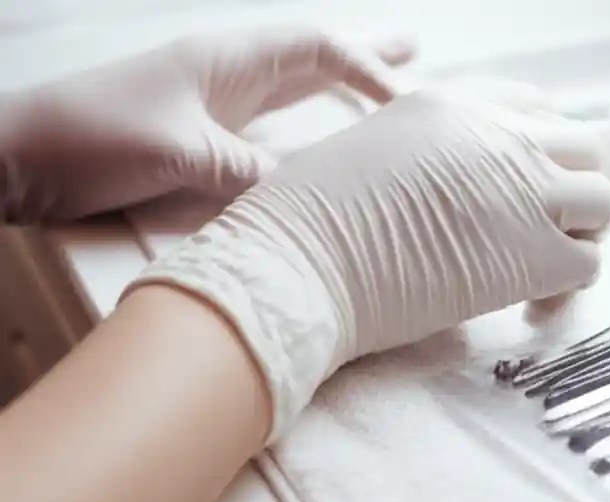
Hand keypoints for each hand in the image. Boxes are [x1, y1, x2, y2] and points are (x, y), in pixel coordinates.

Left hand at [0, 26, 415, 221]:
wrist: (19, 158)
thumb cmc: (91, 138)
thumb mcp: (178, 152)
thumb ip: (248, 169)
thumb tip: (312, 191)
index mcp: (225, 60)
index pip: (316, 49)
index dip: (369, 68)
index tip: (407, 102)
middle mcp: (227, 77)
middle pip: (312, 56)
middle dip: (365, 54)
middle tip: (415, 49)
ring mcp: (215, 107)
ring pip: (294, 90)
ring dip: (341, 89)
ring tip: (384, 88)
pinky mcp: (201, 141)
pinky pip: (273, 132)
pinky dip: (311, 133)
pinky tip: (323, 147)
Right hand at [127, 81, 609, 440]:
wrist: (300, 266)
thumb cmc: (308, 219)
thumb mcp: (371, 146)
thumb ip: (427, 152)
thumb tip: (448, 183)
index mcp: (457, 103)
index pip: (536, 107)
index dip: (540, 147)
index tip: (525, 182)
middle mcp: (502, 137)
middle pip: (584, 149)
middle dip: (569, 190)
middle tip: (540, 230)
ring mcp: (526, 193)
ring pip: (603, 203)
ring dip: (581, 236)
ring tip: (542, 270)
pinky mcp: (535, 256)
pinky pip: (590, 265)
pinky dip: (567, 289)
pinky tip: (531, 306)